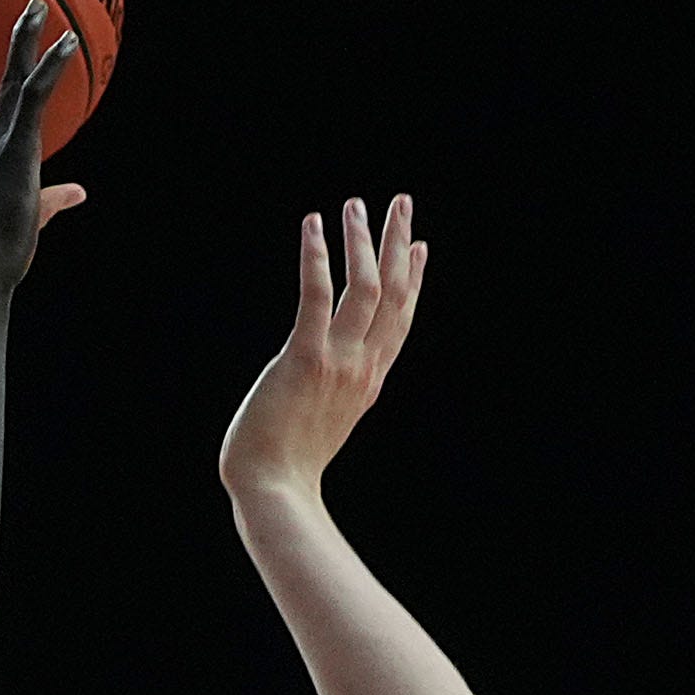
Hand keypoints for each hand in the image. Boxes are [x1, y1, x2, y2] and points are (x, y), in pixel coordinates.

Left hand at [218, 193, 427, 500]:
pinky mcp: (304, 359)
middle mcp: (362, 368)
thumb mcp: (324, 423)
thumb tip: (324, 381)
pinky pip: (315, 298)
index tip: (420, 247)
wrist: (274, 492)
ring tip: (355, 204)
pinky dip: (317, 257)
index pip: (399, 321)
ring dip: (362, 241)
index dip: (413, 281)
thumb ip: (333, 394)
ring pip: (364, 289)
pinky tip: (314, 224)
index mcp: (368, 382)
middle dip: (399, 245)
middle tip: (403, 202)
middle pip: (393, 295)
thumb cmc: (287, 466)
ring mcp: (338, 363)